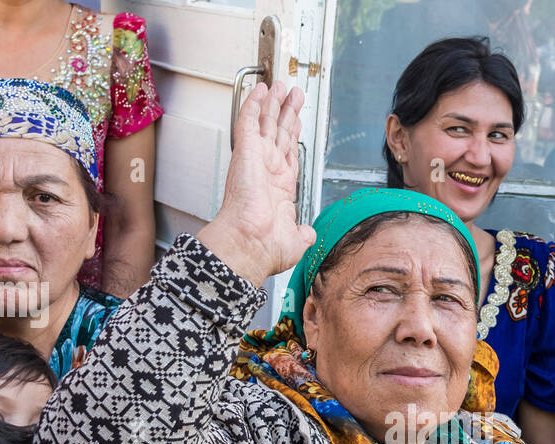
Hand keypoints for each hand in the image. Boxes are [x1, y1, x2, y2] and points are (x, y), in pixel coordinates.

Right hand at [197, 82, 315, 286]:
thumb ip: (304, 233)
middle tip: (292, 95)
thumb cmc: (266, 247)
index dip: (292, 136)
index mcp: (279, 188)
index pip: (287, 155)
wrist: (252, 243)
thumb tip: (309, 234)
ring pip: (266, 123)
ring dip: (274, 103)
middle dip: (286, 113)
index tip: (295, 122)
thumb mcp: (296, 240)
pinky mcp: (246, 150)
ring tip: (281, 85)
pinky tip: (260, 90)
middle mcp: (267, 171)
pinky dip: (254, 104)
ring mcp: (256, 159)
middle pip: (279, 134)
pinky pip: (249, 121)